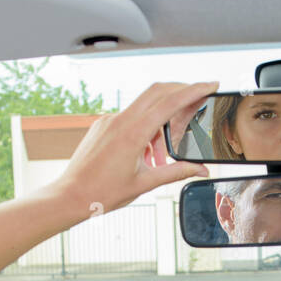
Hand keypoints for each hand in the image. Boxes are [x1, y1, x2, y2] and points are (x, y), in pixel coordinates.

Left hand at [51, 81, 217, 218]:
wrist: (70, 196)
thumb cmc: (102, 193)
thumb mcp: (145, 183)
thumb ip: (175, 172)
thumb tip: (200, 170)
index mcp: (132, 133)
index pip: (169, 102)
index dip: (193, 90)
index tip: (210, 84)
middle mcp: (120, 120)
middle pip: (157, 92)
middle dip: (180, 92)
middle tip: (198, 99)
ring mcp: (109, 120)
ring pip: (144, 107)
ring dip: (160, 122)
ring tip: (159, 157)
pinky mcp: (102, 125)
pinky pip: (129, 118)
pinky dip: (144, 129)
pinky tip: (144, 155)